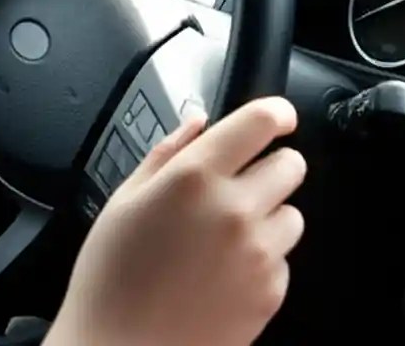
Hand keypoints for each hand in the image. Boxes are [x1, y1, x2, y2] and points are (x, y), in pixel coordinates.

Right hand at [47, 98, 306, 345]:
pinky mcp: (271, 291)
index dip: (276, 113)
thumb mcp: (123, 201)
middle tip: (239, 187)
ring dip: (268, 218)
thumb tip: (199, 121)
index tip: (277, 118)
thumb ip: (167, 153)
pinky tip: (222, 274)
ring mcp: (257, 253)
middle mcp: (234, 209)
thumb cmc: (111, 280)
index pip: (261, 122)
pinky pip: (284, 260)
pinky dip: (263, 261)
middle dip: (270, 168)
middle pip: (291, 165)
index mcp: (194, 178)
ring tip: (223, 240)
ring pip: (293, 214)